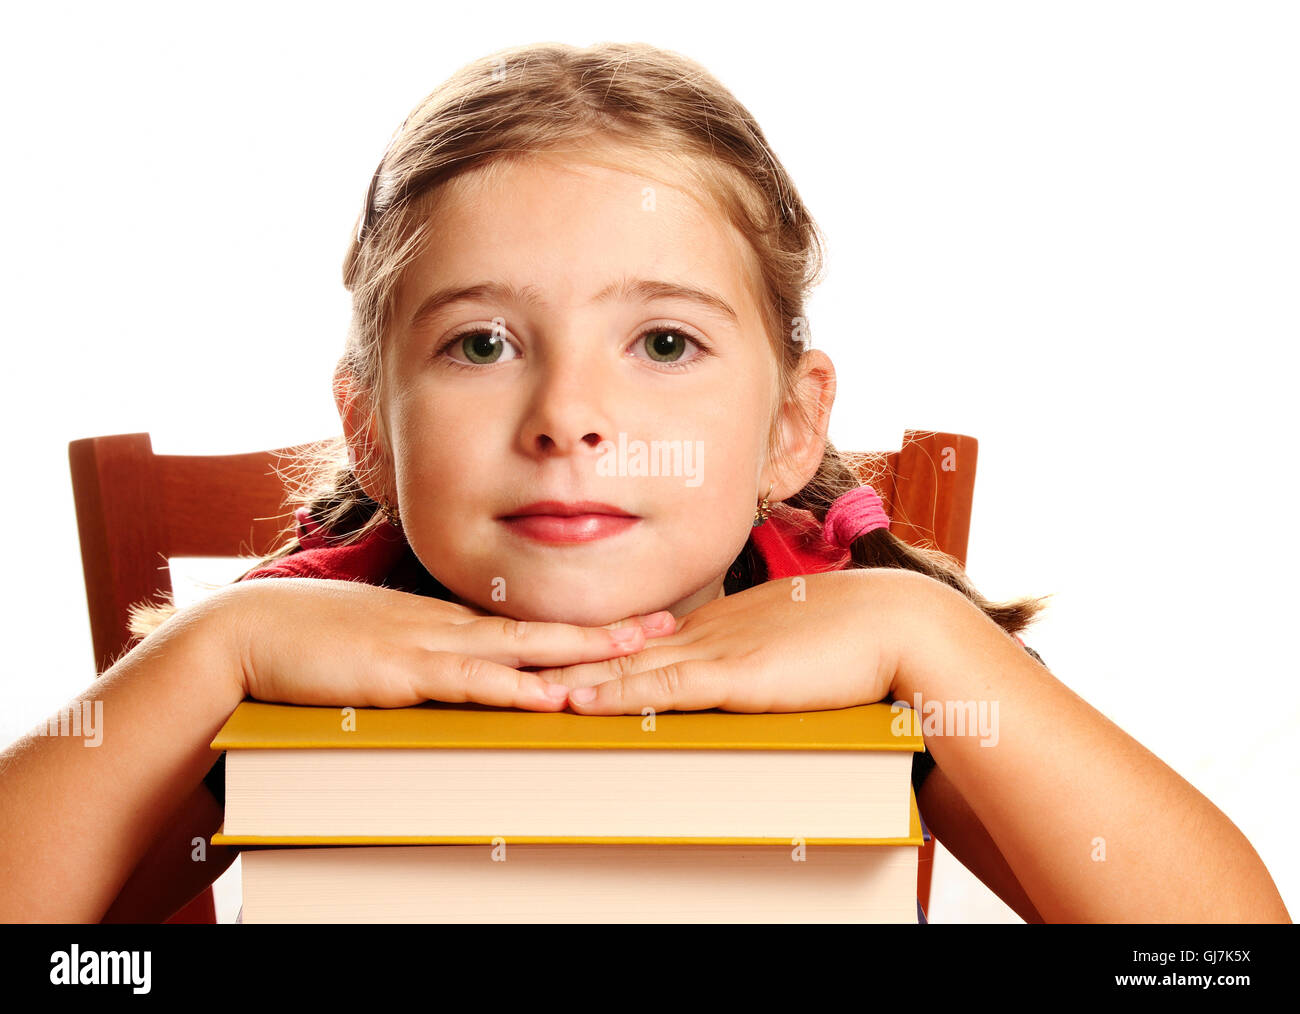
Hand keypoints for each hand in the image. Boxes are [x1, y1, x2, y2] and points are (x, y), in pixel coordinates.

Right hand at [211, 578, 675, 710]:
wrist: (250, 633)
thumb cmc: (310, 641)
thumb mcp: (379, 644)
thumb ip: (420, 657)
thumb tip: (454, 670)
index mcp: (444, 624)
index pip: (526, 625)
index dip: (580, 626)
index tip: (629, 622)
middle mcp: (447, 629)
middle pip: (541, 629)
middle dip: (604, 631)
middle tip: (664, 623)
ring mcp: (427, 648)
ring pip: (518, 652)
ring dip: (578, 654)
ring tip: (633, 653)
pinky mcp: (401, 675)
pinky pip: (468, 684)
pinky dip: (513, 691)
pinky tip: (551, 696)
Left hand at [533, 569, 927, 714]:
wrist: (897, 625)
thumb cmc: (855, 636)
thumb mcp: (791, 641)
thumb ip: (756, 654)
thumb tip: (738, 670)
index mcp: (716, 623)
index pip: (636, 636)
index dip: (588, 645)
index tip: (546, 650)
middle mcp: (703, 630)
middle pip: (614, 647)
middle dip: (558, 657)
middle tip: (504, 663)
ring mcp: (714, 651)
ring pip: (623, 667)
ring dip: (566, 679)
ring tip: (513, 686)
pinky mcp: (731, 676)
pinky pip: (658, 689)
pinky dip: (612, 697)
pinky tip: (575, 701)